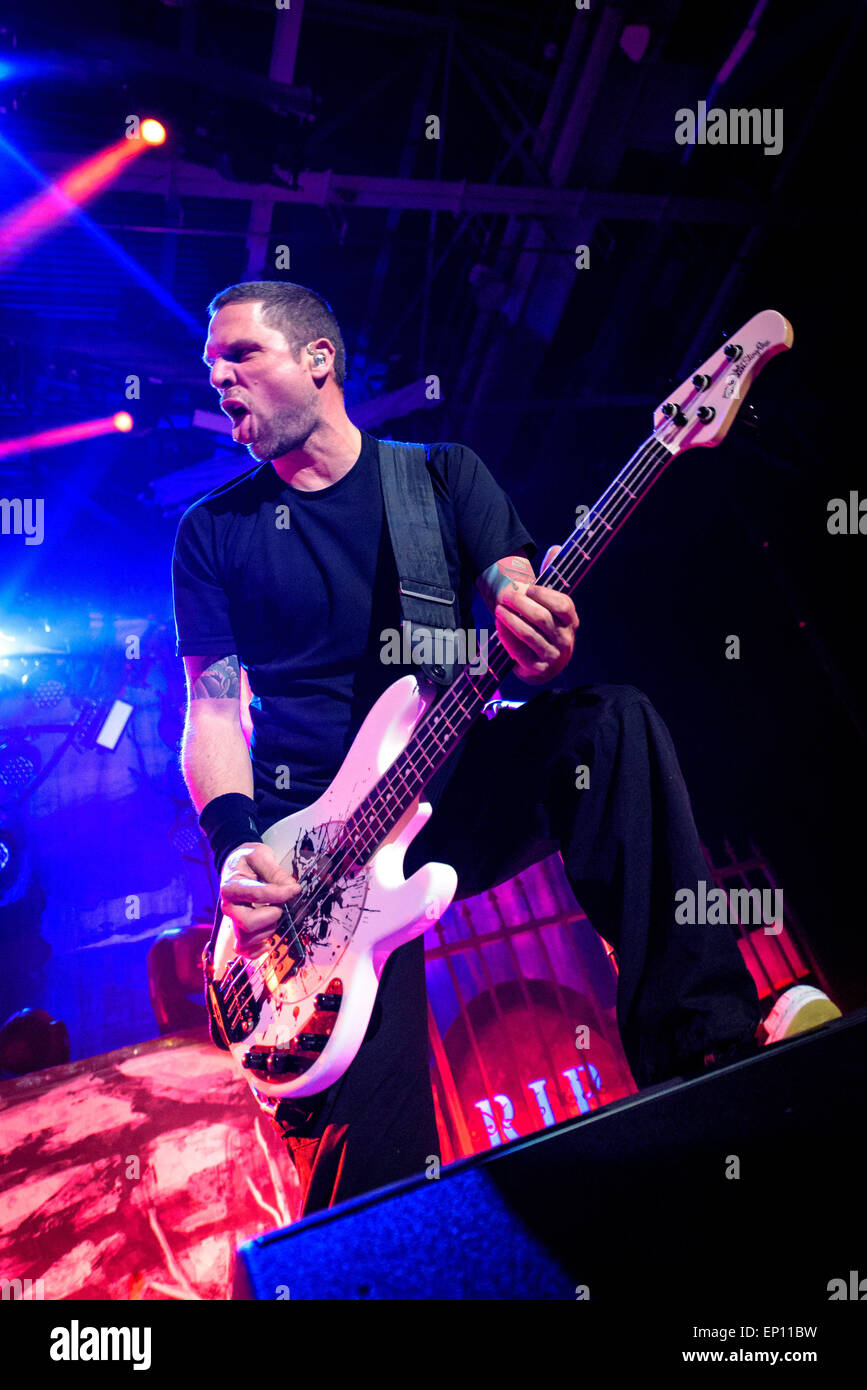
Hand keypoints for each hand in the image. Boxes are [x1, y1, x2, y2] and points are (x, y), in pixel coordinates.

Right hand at [220, 841, 301, 958]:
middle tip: (281, 905)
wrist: (236, 865)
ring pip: (248, 938)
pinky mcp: (238, 931)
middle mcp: (229, 907)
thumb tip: (291, 888)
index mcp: (231, 886)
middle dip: (272, 914)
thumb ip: (275, 872)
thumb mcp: (260, 855)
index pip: (257, 895)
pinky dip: (257, 951)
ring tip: (275, 914)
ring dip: (269, 929)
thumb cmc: (248, 861)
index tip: (295, 890)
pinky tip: (269, 942)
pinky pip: (243, 950)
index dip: (280, 894)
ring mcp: (232, 921)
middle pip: (248, 922)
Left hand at [494, 544, 578, 683]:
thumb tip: (555, 547)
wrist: (542, 664)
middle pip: (542, 618)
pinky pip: (519, 650)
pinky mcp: (538, 669)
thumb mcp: (549, 606)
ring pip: (529, 635)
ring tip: (497, 610)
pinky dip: (508, 637)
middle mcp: (566, 640)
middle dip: (521, 605)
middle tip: (504, 596)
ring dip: (511, 620)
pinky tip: (499, 627)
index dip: (544, 594)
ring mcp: (553, 656)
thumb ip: (550, 578)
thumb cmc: (544, 628)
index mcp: (571, 622)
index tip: (527, 587)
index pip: (563, 605)